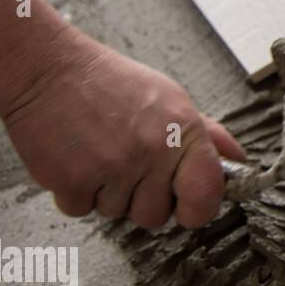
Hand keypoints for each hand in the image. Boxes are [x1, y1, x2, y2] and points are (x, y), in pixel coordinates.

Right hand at [0, 29, 245, 228]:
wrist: (47, 70)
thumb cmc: (109, 83)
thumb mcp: (170, 98)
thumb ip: (206, 135)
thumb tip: (237, 161)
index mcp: (183, 131)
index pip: (207, 192)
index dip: (199, 209)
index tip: (188, 206)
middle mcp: (151, 151)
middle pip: (156, 216)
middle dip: (141, 198)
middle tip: (128, 163)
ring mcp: (111, 168)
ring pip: (117, 214)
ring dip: (107, 192)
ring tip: (99, 152)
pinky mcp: (71, 181)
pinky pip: (82, 211)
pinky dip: (76, 192)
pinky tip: (77, 158)